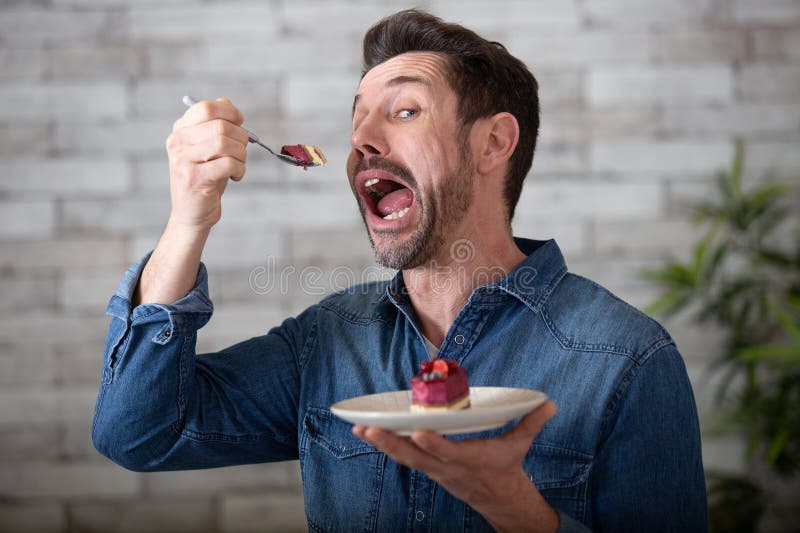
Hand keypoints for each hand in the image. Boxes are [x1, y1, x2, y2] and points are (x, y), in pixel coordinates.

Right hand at [166, 97, 248, 231]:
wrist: (191, 214)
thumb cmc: (205, 179)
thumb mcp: (208, 149)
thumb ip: (215, 126)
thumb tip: (229, 105)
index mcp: (180, 131)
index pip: (206, 108)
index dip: (229, 112)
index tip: (240, 122)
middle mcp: (177, 143)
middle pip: (220, 125)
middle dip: (241, 138)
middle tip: (242, 151)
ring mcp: (183, 160)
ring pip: (225, 143)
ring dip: (241, 155)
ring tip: (239, 165)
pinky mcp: (194, 178)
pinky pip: (228, 164)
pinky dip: (240, 169)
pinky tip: (235, 176)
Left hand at [352, 401, 558, 531]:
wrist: (499, 498)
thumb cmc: (506, 466)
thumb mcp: (520, 444)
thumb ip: (532, 422)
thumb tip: (550, 403)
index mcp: (469, 459)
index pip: (447, 452)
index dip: (432, 444)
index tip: (417, 432)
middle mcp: (447, 467)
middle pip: (415, 456)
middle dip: (391, 444)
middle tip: (369, 430)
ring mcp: (434, 470)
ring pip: (404, 458)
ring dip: (381, 445)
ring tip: (359, 430)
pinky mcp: (427, 469)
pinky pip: (403, 458)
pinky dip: (385, 447)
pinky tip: (367, 434)